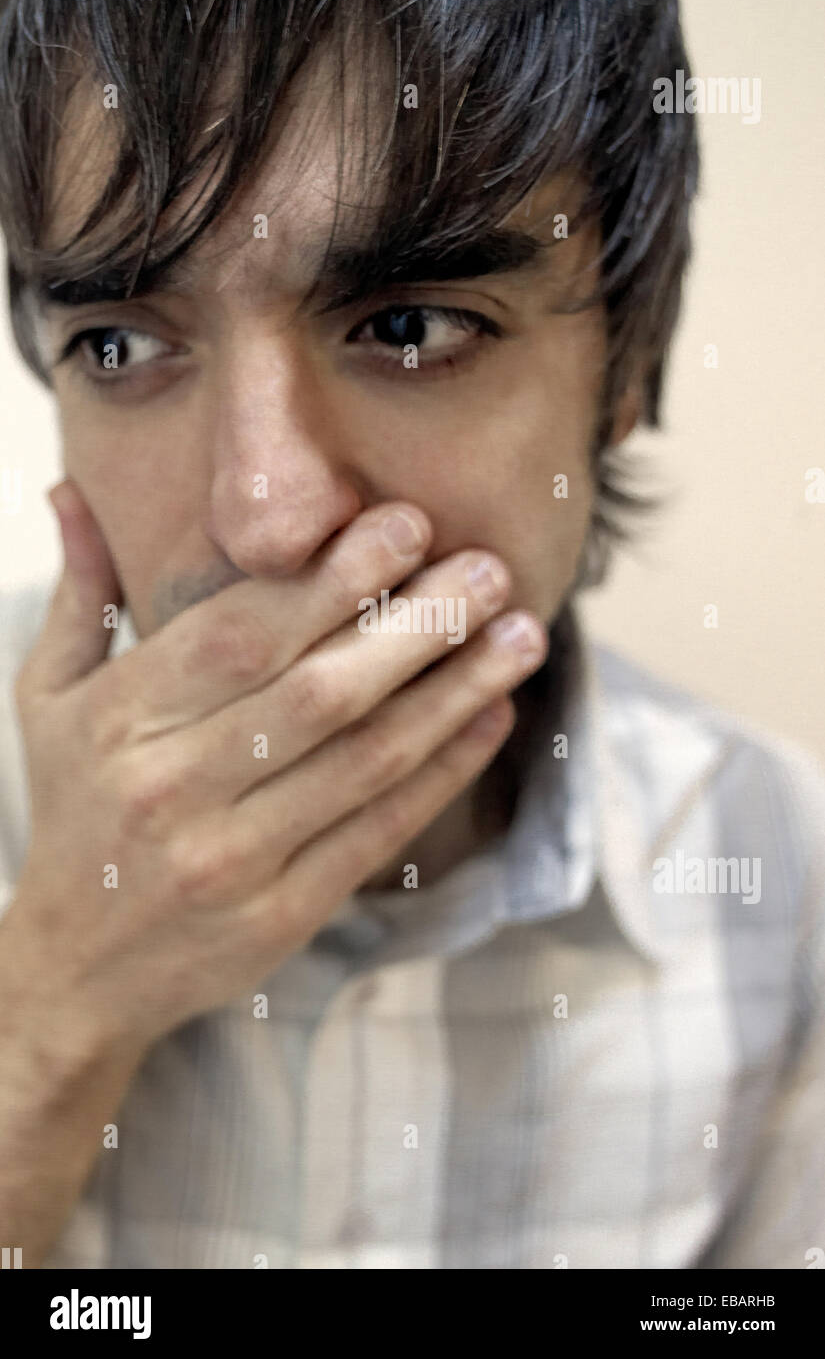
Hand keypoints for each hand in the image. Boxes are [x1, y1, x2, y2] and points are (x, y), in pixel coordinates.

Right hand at [6, 479, 546, 1055]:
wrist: (74, 970)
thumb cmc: (75, 811)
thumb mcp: (48, 699)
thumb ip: (82, 595)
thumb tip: (71, 490)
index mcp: (119, 720)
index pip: (240, 636)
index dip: (330, 579)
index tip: (406, 524)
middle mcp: (173, 788)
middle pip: (318, 693)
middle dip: (416, 624)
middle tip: (490, 569)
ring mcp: (230, 859)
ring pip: (365, 760)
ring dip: (454, 691)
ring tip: (520, 634)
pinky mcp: (282, 916)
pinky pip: (379, 830)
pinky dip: (445, 771)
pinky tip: (494, 716)